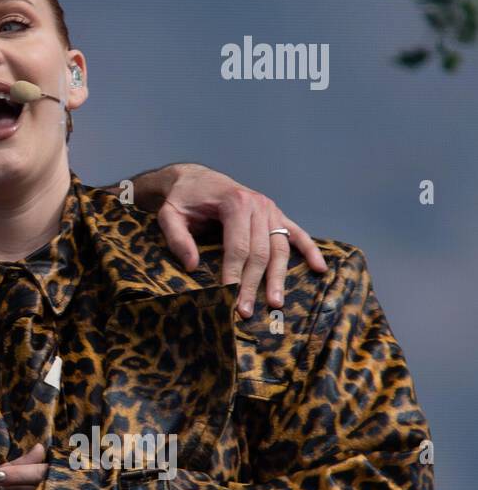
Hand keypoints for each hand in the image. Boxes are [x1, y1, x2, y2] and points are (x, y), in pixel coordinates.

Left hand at [151, 164, 327, 317]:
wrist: (195, 178)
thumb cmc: (182, 198)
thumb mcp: (169, 215)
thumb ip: (177, 238)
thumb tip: (193, 266)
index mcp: (234, 203)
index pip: (238, 246)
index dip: (235, 274)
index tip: (229, 297)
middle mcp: (258, 205)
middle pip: (260, 252)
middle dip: (253, 284)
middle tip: (246, 311)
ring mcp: (270, 209)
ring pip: (280, 248)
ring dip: (279, 277)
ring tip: (276, 302)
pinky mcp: (276, 214)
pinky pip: (297, 233)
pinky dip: (310, 250)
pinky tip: (319, 268)